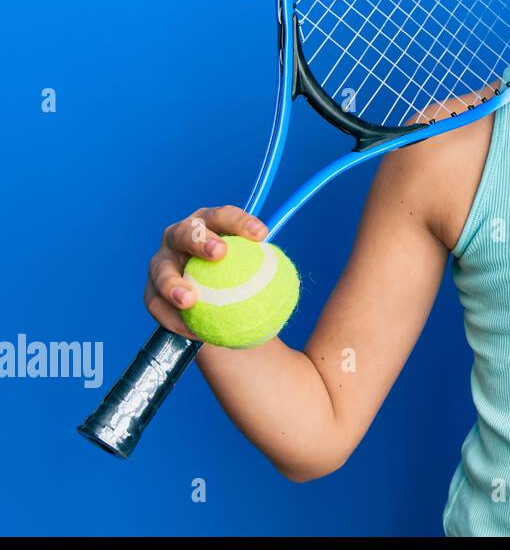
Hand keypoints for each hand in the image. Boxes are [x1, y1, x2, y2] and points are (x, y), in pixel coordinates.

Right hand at [143, 205, 267, 338]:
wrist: (224, 319)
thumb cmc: (251, 292)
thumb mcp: (268, 281)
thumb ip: (280, 274)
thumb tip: (317, 279)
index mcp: (210, 225)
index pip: (223, 217)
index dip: (240, 221)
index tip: (262, 235)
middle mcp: (180, 239)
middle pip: (186, 233)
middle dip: (201, 239)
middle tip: (220, 254)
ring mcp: (162, 266)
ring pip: (163, 271)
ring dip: (174, 283)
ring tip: (191, 300)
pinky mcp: (152, 294)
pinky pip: (158, 307)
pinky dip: (174, 319)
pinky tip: (193, 332)